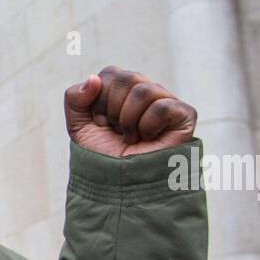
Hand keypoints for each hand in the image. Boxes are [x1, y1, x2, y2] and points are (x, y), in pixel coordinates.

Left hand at [64, 66, 196, 157]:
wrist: (120, 185)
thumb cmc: (104, 157)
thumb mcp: (78, 127)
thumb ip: (74, 98)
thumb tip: (93, 79)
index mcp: (123, 91)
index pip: (109, 74)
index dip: (99, 101)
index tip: (101, 124)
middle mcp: (146, 92)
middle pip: (125, 78)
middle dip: (113, 110)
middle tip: (117, 131)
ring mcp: (166, 101)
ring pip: (143, 90)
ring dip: (129, 121)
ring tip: (132, 138)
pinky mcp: (184, 115)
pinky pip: (161, 106)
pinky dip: (148, 126)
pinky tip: (149, 139)